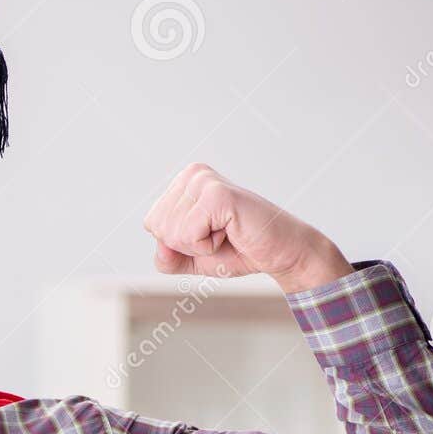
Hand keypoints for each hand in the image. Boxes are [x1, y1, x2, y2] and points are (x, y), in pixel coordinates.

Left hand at [142, 162, 352, 292]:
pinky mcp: (217, 194)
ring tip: (227, 232)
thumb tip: (160, 245)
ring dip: (199, 245)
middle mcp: (192, 174)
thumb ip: (165, 257)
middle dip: (187, 245)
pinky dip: (208, 246)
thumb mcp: (190, 258)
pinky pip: (188, 235)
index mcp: (183, 183)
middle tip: (220, 235)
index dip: (177, 243)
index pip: (152, 223)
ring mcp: (204, 181)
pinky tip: (231, 231)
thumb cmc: (239, 250)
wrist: (280, 253)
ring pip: (171, 232)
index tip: (209, 234)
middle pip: (158, 227)